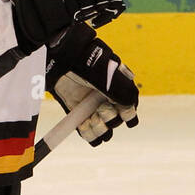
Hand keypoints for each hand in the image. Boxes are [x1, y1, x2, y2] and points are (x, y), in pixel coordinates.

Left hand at [45, 22, 138, 144]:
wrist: (62, 59)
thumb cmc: (88, 65)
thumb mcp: (110, 77)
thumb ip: (124, 92)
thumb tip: (131, 108)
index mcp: (118, 88)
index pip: (129, 107)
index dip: (127, 114)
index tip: (121, 113)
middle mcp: (106, 98)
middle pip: (115, 119)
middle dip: (110, 119)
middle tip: (101, 112)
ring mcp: (91, 105)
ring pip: (102, 127)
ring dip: (99, 129)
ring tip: (92, 123)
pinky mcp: (77, 110)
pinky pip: (87, 129)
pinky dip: (89, 134)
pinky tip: (88, 132)